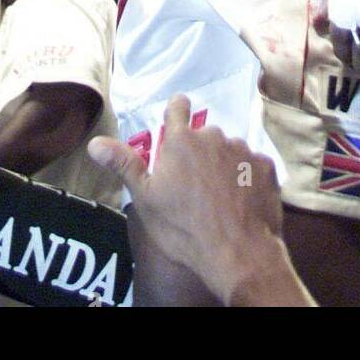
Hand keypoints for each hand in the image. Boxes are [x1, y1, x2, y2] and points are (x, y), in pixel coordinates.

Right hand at [88, 96, 289, 304]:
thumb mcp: (145, 199)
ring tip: (219, 198)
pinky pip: (253, 166)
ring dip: (224, 166)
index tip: (175, 117)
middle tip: (194, 185)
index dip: (175, 111)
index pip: (176, 107)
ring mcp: (242, 150)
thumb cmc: (184, 228)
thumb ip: (123, 165)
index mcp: (180, 141)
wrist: (236, 252)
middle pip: (203, 136)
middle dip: (199, 153)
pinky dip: (247, 179)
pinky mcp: (265, 166)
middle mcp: (213, 136)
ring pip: (229, 151)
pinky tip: (241, 202)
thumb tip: (94, 143)